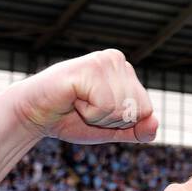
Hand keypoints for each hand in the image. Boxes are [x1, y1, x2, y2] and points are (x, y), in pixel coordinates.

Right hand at [4, 49, 157, 144]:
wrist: (35, 115)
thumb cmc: (72, 119)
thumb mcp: (113, 130)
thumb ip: (138, 130)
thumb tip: (156, 124)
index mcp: (126, 71)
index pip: (147, 111)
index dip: (122, 123)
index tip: (98, 112)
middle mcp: (117, 60)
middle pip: (138, 110)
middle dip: (111, 121)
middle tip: (86, 108)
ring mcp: (104, 61)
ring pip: (123, 109)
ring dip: (99, 117)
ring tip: (79, 103)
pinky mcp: (90, 68)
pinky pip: (106, 107)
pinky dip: (89, 113)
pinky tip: (73, 99)